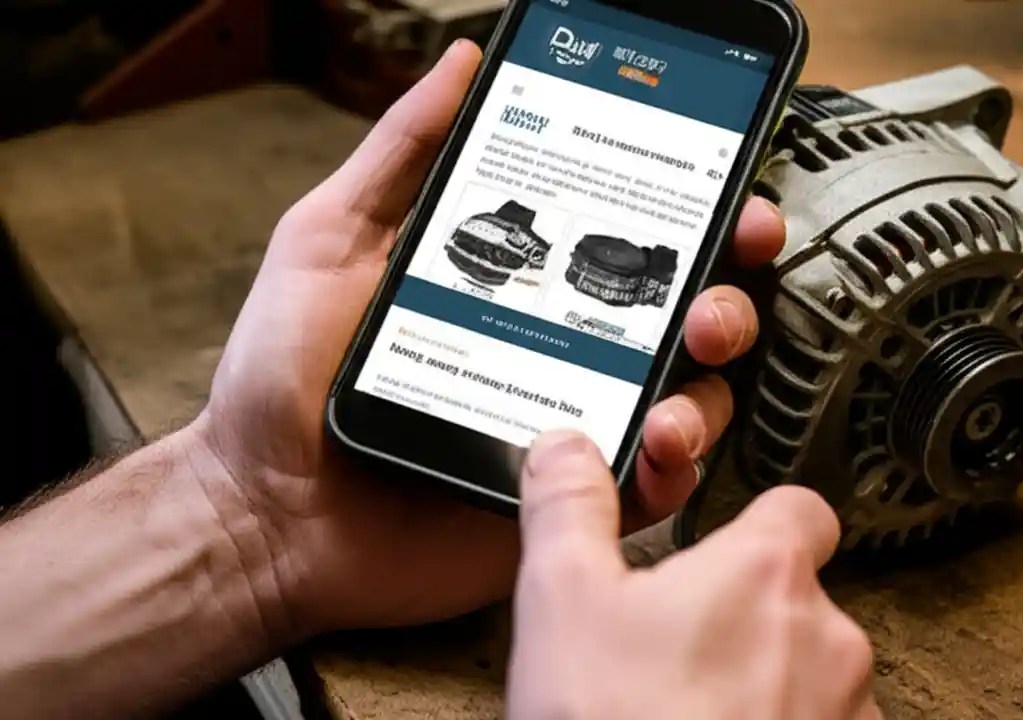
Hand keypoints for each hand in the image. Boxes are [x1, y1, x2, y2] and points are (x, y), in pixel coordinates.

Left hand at [192, 39, 785, 636]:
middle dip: (726, 303)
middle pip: (684, 323)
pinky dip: (671, 470)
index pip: (633, 246)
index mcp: (526, 287)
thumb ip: (404, 150)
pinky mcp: (564, 502)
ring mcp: (570, 429)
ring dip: (706, 390)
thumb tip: (463, 60)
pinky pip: (648, 489)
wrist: (260, 505)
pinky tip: (653, 446)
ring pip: (688, 404)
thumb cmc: (285, 374)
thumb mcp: (332, 237)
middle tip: (707, 304)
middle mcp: (563, 353)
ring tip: (673, 388)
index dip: (701, 221)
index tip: (731, 202)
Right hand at [507, 431, 880, 719]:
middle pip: (795, 597)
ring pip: (808, 674)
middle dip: (739, 618)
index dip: (757, 518)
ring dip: (762, 684)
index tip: (718, 543)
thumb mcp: (562, 601)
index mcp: (765, 573)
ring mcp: (846, 714)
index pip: (798, 505)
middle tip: (670, 651)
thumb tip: (566, 452)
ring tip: (684, 711)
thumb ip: (568, 508)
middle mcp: (827, 638)